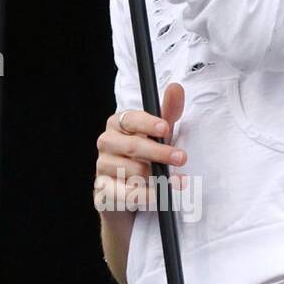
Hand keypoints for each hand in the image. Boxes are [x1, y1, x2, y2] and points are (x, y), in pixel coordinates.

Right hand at [94, 81, 186, 214]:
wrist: (128, 193)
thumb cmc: (145, 157)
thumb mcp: (159, 135)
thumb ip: (168, 113)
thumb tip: (176, 87)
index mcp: (118, 124)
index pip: (130, 119)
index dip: (148, 123)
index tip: (166, 128)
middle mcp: (106, 143)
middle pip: (132, 146)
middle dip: (159, 152)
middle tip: (181, 158)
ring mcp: (102, 167)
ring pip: (131, 170)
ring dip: (156, 177)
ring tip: (175, 182)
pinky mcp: (104, 190)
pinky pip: (126, 193)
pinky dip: (146, 195)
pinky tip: (160, 196)